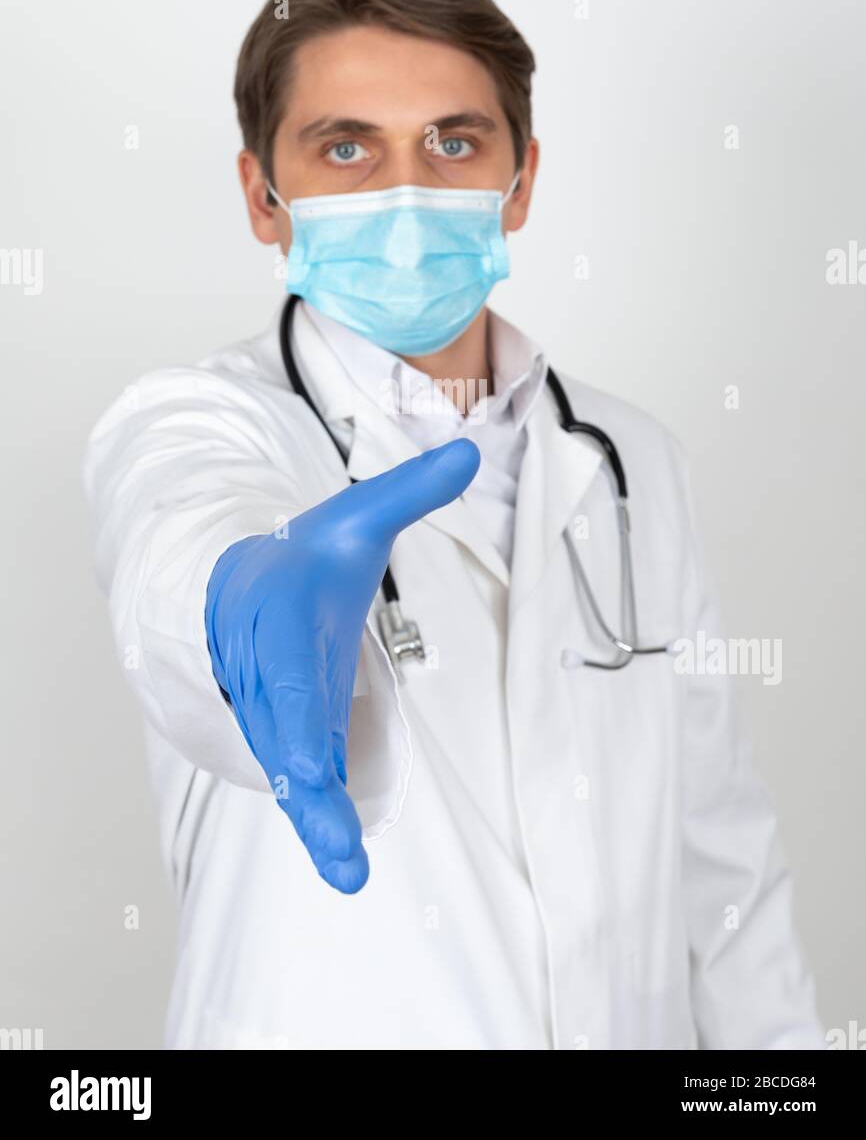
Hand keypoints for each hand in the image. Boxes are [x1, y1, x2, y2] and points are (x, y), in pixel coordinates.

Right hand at [205, 437, 479, 893]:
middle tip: (332, 831)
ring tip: (348, 873)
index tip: (312, 758)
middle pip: (286, 736)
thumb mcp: (354, 516)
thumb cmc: (304, 558)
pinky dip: (319, 822)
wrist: (244, 589)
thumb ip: (410, 491)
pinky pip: (303, 783)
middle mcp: (272, 674)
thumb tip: (468, 449)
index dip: (298, 713)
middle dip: (307, 784)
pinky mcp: (293, 735)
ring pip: (291, 772)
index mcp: (281, 618)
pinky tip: (347, 868)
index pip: (289, 671)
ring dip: (316, 820)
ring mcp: (278, 711)